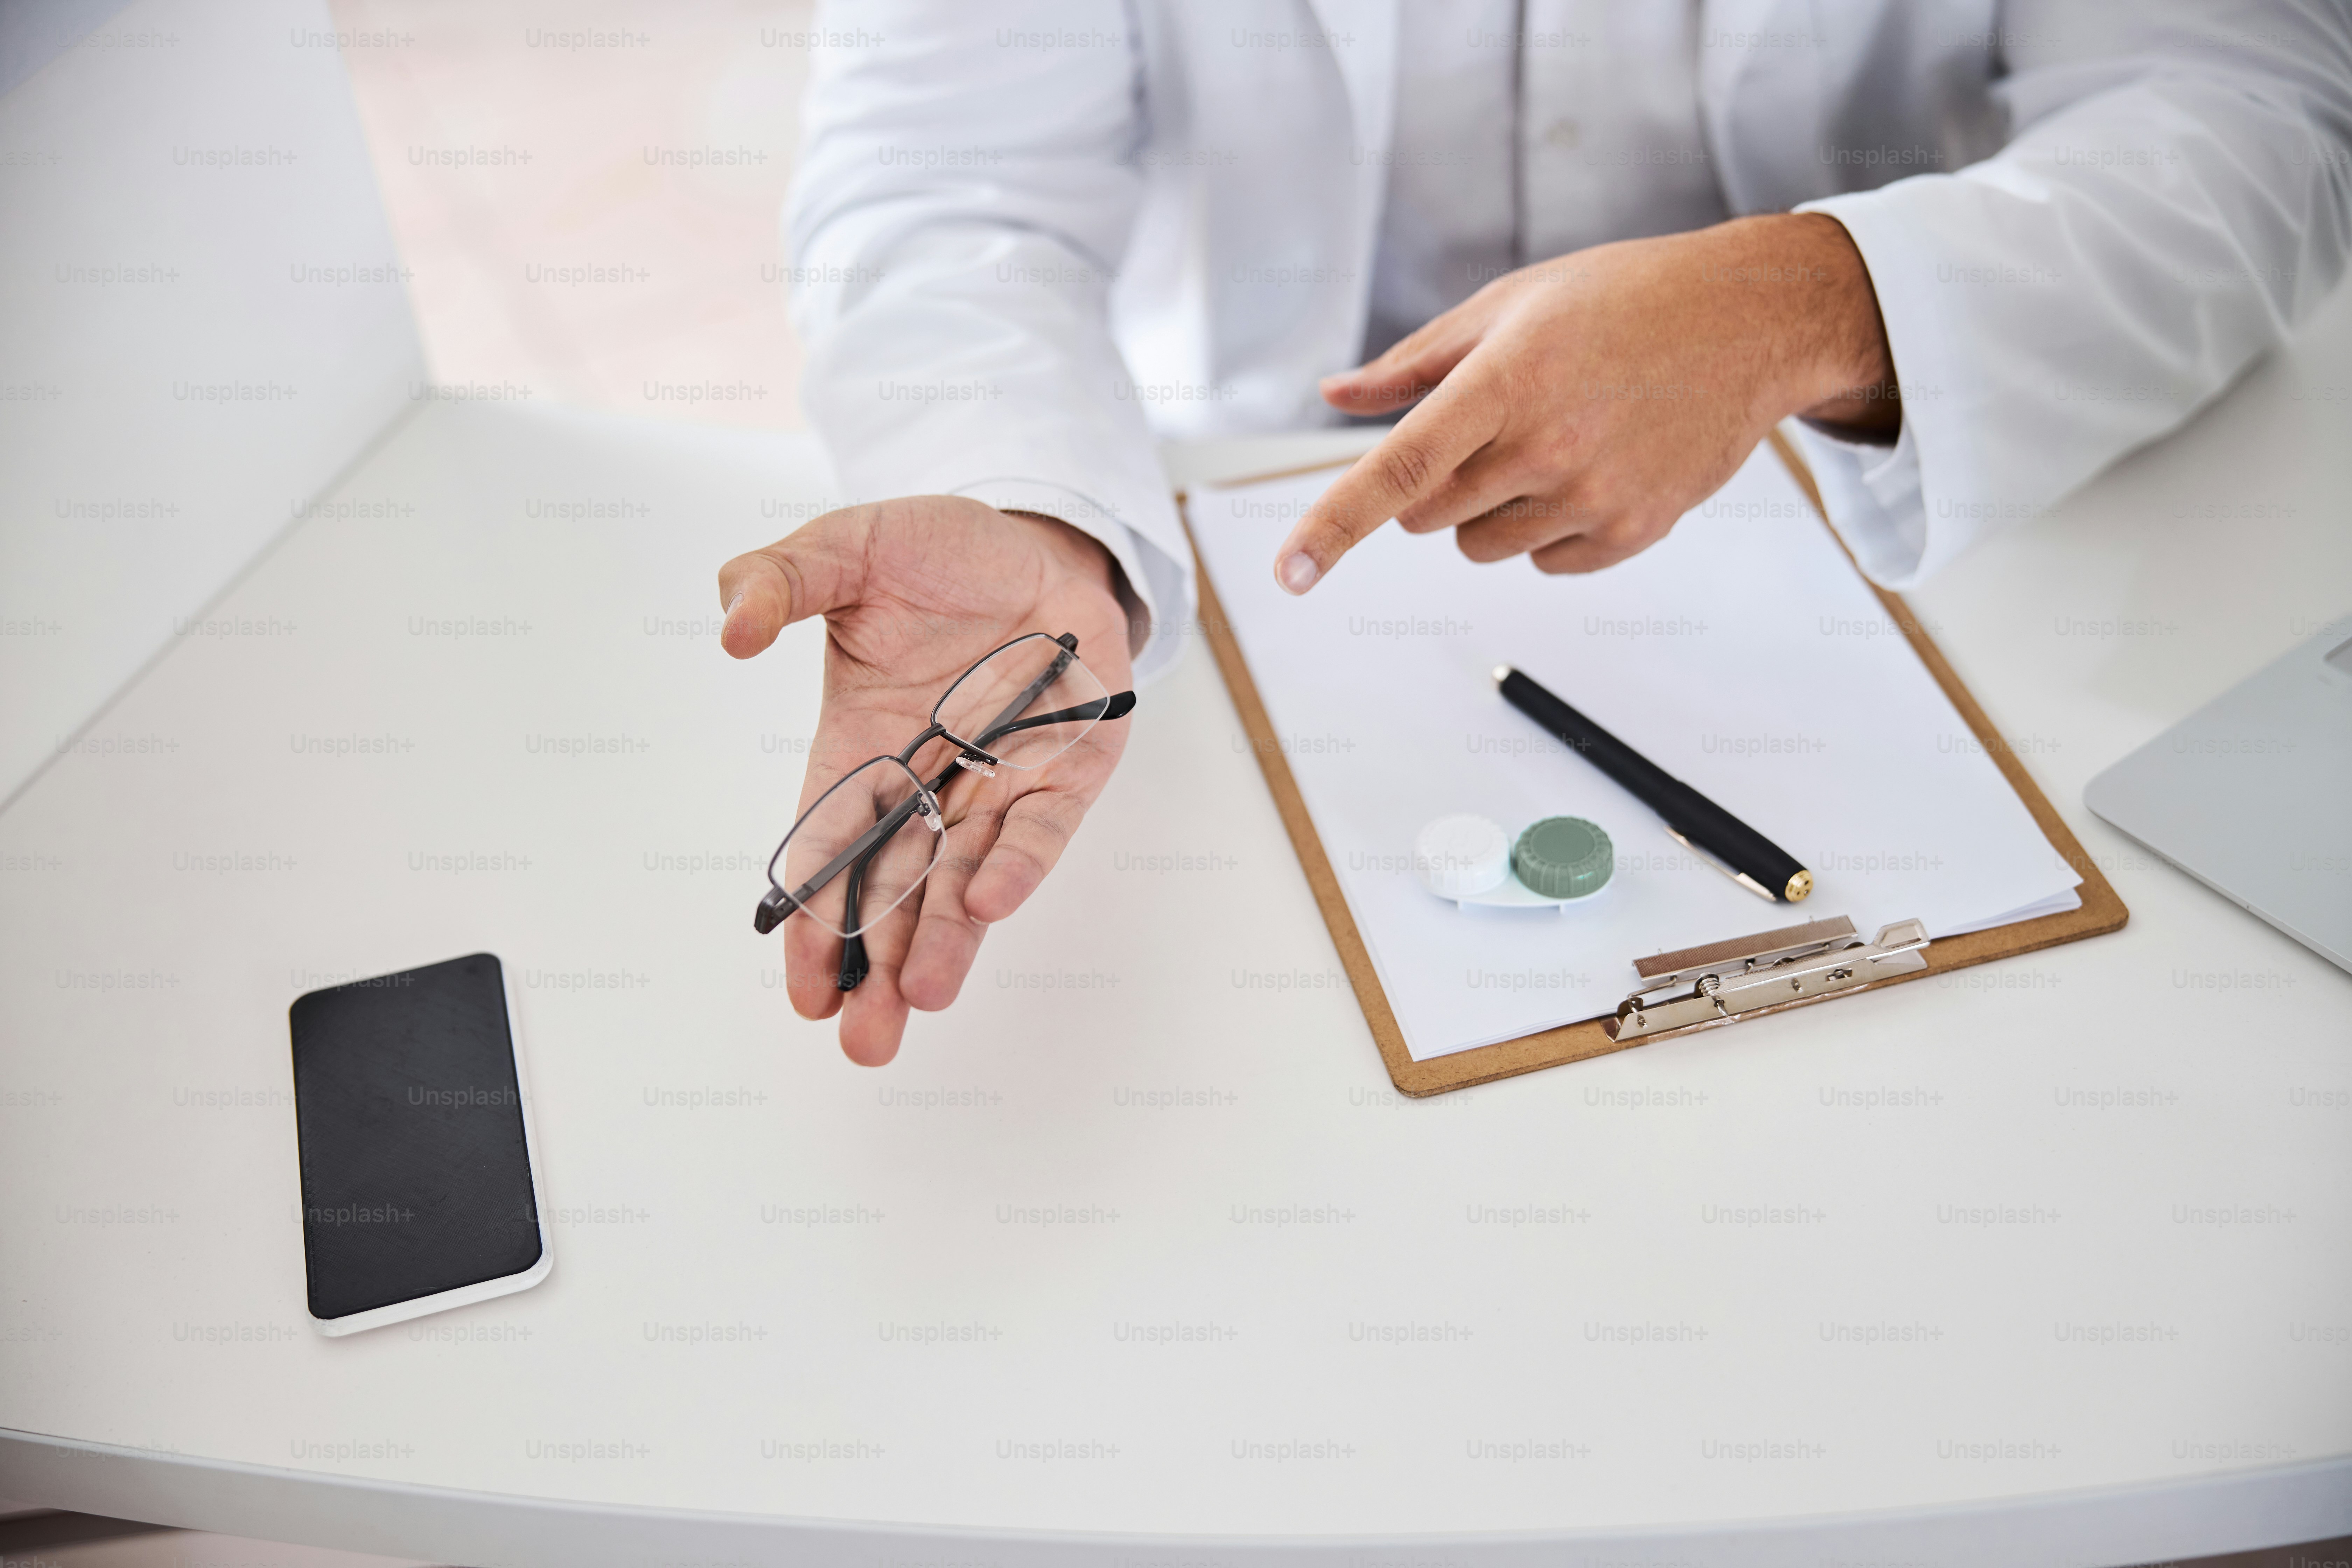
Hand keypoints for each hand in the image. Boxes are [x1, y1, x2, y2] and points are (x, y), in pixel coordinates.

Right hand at [718, 498, 1135, 1064]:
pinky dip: (1018, 865)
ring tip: (922, 999)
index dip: (817, 922)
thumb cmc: (935, 554)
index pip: (829, 849)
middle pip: (897, 890)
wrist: (1036, 541)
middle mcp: (927, 782)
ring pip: (967, 879)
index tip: (806, 990)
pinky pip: (1041, 828)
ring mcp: (999, 782)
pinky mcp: (1068, 767)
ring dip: (946, 941)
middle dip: (881, 966)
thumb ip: (780, 579)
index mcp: (860, 748)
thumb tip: (729, 625)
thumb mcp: (846, 549)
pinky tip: (988, 906)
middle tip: (864, 1042)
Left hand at [1273, 212, 1896, 590]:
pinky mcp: (1633, 531)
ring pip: (1478, 545)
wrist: (1748, 320)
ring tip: (1553, 439)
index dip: (1334, 524)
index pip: (1398, 470)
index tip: (1288, 572)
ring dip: (1490, 507)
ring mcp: (1594, 496)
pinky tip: (1593, 467)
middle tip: (1493, 425)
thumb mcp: (1509, 306)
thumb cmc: (1619, 300)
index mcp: (1505, 381)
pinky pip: (1543, 563)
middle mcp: (1547, 445)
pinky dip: (1548, 528)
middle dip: (1434, 483)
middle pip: (1426, 515)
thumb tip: (1334, 395)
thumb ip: (1413, 364)